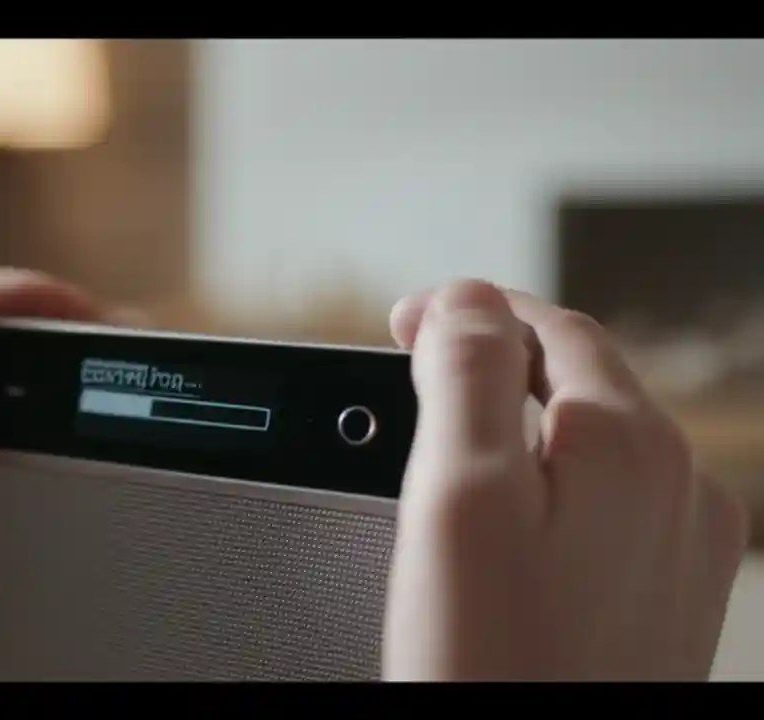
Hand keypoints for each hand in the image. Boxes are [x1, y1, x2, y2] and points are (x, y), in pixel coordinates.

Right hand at [381, 280, 748, 680]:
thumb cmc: (493, 663)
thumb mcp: (459, 495)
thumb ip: (464, 374)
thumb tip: (466, 301)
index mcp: (630, 444)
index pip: (550, 327)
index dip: (470, 309)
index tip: (404, 321)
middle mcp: (678, 488)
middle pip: (580, 377)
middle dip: (494, 358)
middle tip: (413, 369)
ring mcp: (682, 548)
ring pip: (596, 439)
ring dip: (524, 416)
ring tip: (450, 434)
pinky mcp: (666, 599)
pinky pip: (610, 503)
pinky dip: (553, 479)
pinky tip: (508, 515)